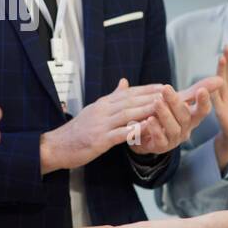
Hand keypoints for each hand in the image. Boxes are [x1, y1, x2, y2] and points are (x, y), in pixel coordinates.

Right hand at [39, 78, 165, 172]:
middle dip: (151, 96)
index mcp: (103, 104)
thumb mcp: (95, 110)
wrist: (57, 146)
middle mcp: (103, 111)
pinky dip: (133, 131)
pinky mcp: (98, 140)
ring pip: (127, 114)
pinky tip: (145, 129)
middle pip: (131, 101)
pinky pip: (119, 134)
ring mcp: (100, 125)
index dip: (148, 89)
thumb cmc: (78, 131)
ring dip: (145, 110)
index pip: (129, 93)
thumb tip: (124, 82)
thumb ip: (112, 97)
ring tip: (162, 107)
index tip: (165, 86)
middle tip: (170, 93)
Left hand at [127, 76, 223, 155]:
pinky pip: (161, 140)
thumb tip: (220, 79)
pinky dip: (156, 129)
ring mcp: (174, 139)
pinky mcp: (161, 147)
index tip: (202, 90)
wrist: (145, 131)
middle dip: (176, 102)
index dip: (203, 101)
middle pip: (185, 117)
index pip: (202, 110)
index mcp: (192, 117)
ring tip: (156, 102)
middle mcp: (186, 129)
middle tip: (166, 89)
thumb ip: (196, 90)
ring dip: (165, 115)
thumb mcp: (180, 101)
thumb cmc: (166, 114)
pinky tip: (149, 119)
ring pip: (174, 129)